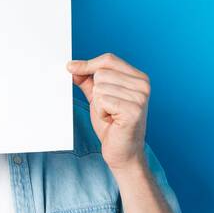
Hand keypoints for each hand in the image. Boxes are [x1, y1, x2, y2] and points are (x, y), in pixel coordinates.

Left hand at [66, 53, 149, 172]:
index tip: (70, 67)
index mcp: (138, 77)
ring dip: (99, 105)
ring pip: (100, 88)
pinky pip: (102, 101)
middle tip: (108, 109)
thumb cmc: (112, 125)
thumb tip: (72, 67)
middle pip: (101, 73)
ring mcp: (140, 97)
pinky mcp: (133, 110)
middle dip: (97, 93)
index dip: (88, 63)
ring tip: (110, 116)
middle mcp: (143, 84)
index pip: (109, 60)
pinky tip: (111, 121)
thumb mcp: (98, 97)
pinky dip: (101, 113)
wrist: (123, 152)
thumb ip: (88, 81)